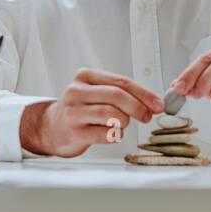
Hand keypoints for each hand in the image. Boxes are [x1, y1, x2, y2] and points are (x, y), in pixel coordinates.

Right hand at [21, 69, 162, 156]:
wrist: (52, 128)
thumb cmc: (81, 109)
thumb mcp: (96, 92)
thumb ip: (121, 93)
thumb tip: (153, 103)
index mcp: (85, 76)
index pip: (121, 81)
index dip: (144, 93)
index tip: (158, 104)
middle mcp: (76, 91)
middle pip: (117, 96)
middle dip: (138, 108)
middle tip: (147, 117)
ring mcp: (73, 112)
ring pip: (112, 114)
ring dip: (125, 122)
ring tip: (122, 125)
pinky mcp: (75, 132)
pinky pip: (106, 134)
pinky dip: (116, 135)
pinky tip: (112, 133)